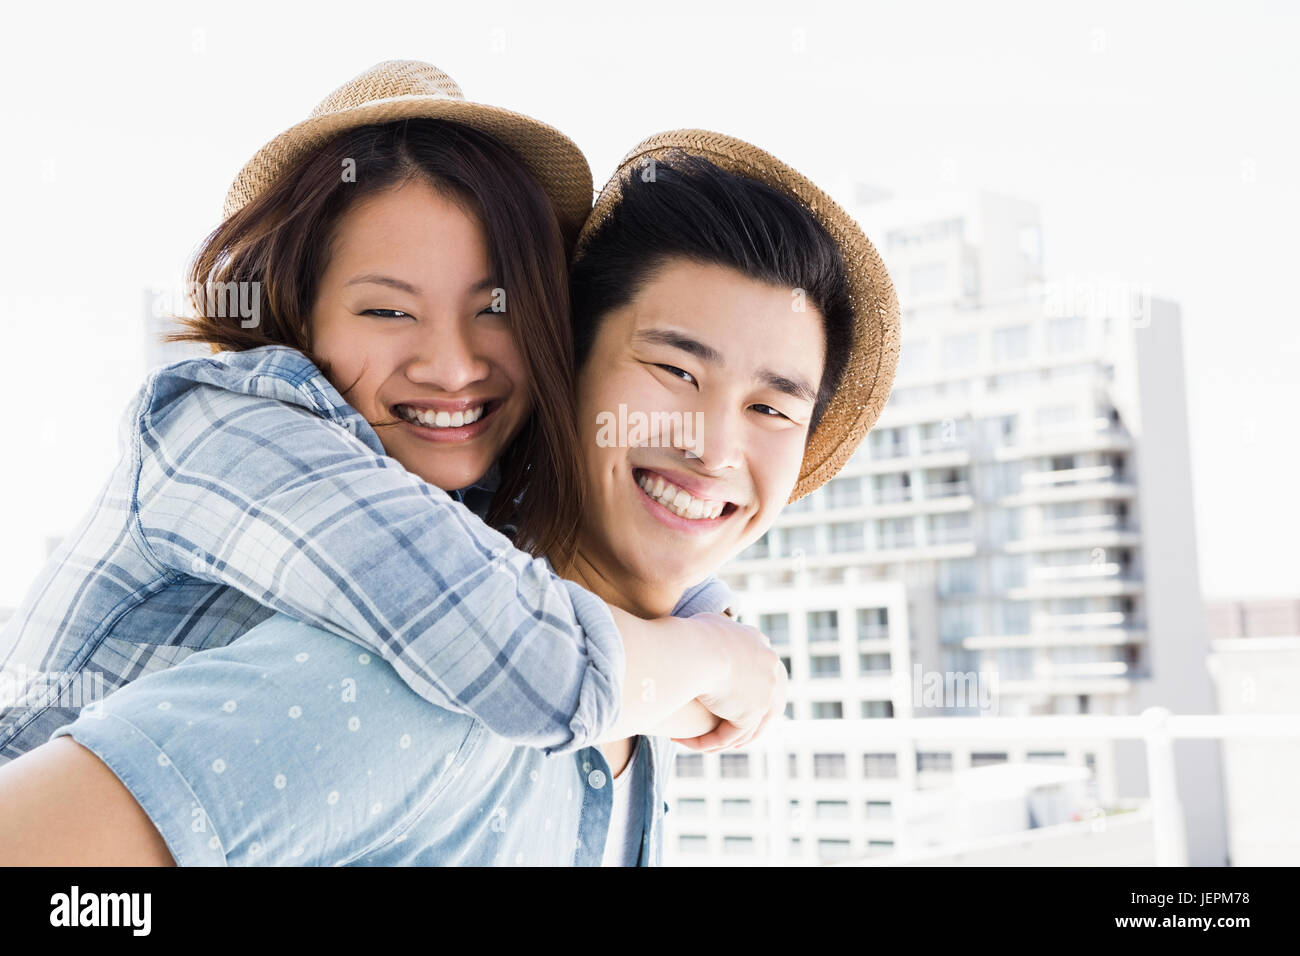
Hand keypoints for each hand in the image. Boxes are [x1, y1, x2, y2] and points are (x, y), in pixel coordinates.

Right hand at [670, 612, 786, 752]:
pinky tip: (687, 742)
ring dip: (727, 737)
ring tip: (706, 743)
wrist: (695, 649)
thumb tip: (709, 628)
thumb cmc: (690, 634)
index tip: (728, 696)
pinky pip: (729, 734)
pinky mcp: (751, 714)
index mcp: (760, 644)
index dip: (749, 686)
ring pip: (750, 725)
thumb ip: (713, 628)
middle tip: (727, 729)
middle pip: (769, 700)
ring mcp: (764, 693)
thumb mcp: (705, 623)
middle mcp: (769, 668)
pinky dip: (708, 741)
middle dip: (750, 718)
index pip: (764, 669)